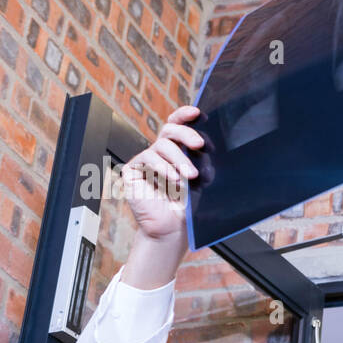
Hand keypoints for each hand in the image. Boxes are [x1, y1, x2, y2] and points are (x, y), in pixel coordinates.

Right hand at [120, 105, 207, 240]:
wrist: (174, 229)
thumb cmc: (189, 206)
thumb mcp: (202, 180)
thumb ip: (202, 161)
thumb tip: (209, 143)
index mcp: (179, 151)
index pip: (179, 126)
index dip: (185, 116)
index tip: (197, 113)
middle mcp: (161, 153)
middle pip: (170, 130)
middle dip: (186, 134)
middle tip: (199, 144)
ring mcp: (146, 160)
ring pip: (162, 145)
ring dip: (179, 159)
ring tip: (190, 176)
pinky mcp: (133, 170)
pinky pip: (148, 158)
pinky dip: (163, 167)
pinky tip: (173, 180)